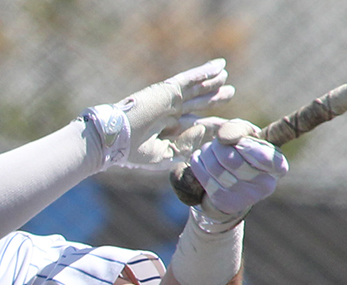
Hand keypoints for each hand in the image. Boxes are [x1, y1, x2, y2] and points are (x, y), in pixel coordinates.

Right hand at [86, 59, 236, 170]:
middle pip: (197, 104)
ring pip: (196, 89)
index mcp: (169, 131)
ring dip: (211, 83)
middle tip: (230, 92)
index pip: (196, 125)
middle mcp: (170, 114)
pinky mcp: (167, 89)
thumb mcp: (165, 155)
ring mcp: (169, 100)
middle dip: (214, 98)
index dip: (213, 124)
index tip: (231, 125)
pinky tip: (219, 66)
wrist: (115, 138)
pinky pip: (190, 78)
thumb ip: (186, 146)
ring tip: (225, 76)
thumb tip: (203, 127)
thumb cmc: (134, 151)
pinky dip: (204, 71)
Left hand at [187, 119, 288, 229]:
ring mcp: (244, 196)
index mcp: (278, 167)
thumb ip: (239, 129)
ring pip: (215, 168)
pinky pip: (205, 178)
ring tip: (208, 148)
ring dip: (207, 152)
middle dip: (218, 146)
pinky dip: (198, 162)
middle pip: (231, 160)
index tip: (237, 142)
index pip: (264, 156)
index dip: (246, 146)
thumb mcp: (248, 136)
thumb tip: (223, 138)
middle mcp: (265, 185)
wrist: (235, 183)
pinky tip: (200, 157)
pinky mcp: (225, 202)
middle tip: (217, 142)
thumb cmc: (244, 153)